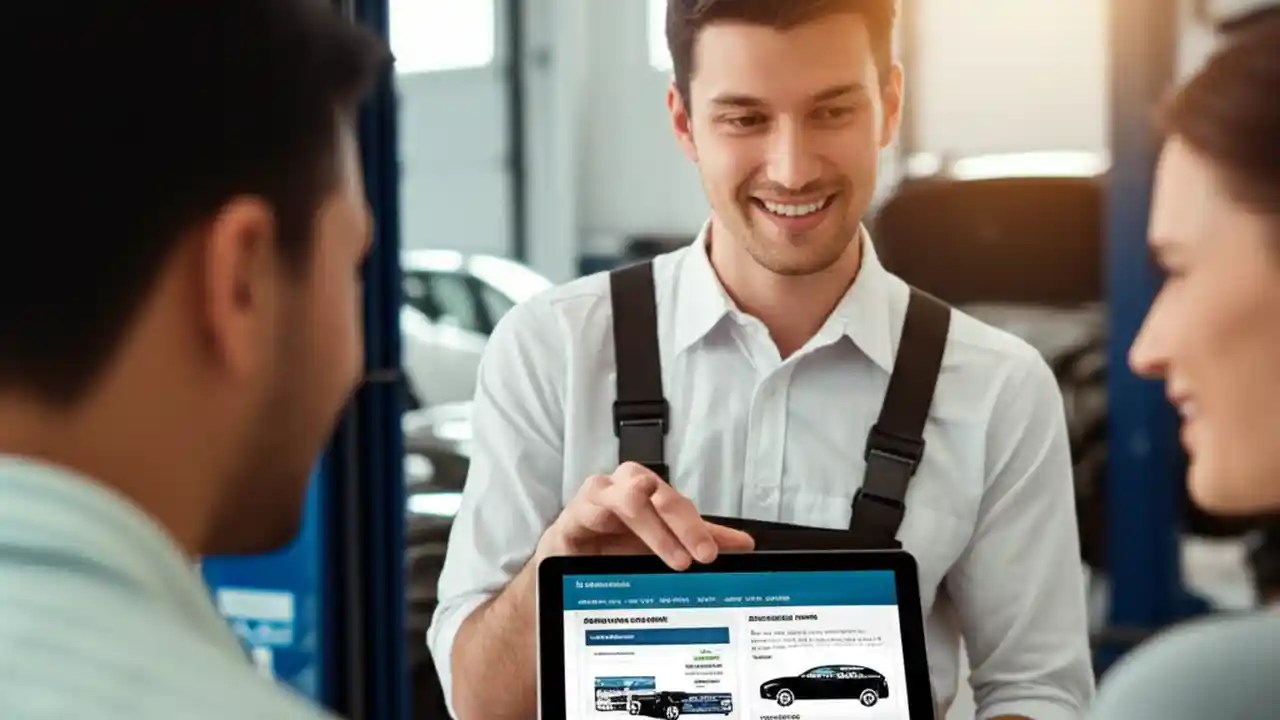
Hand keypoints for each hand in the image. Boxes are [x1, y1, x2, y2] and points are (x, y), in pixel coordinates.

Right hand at [537, 462, 754, 569]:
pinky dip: (608, 516)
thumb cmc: (612, 546)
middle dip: (686, 525)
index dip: (703, 528)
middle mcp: (629, 486)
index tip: (717, 554)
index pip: (683, 506)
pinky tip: (615, 540)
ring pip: (632, 496)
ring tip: (674, 557)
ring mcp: (602, 494)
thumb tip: (744, 545)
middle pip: (663, 495)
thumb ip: (698, 543)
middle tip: (703, 555)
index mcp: (652, 494)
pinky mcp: (576, 508)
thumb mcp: (660, 548)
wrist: (567, 559)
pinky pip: (593, 505)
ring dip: (656, 528)